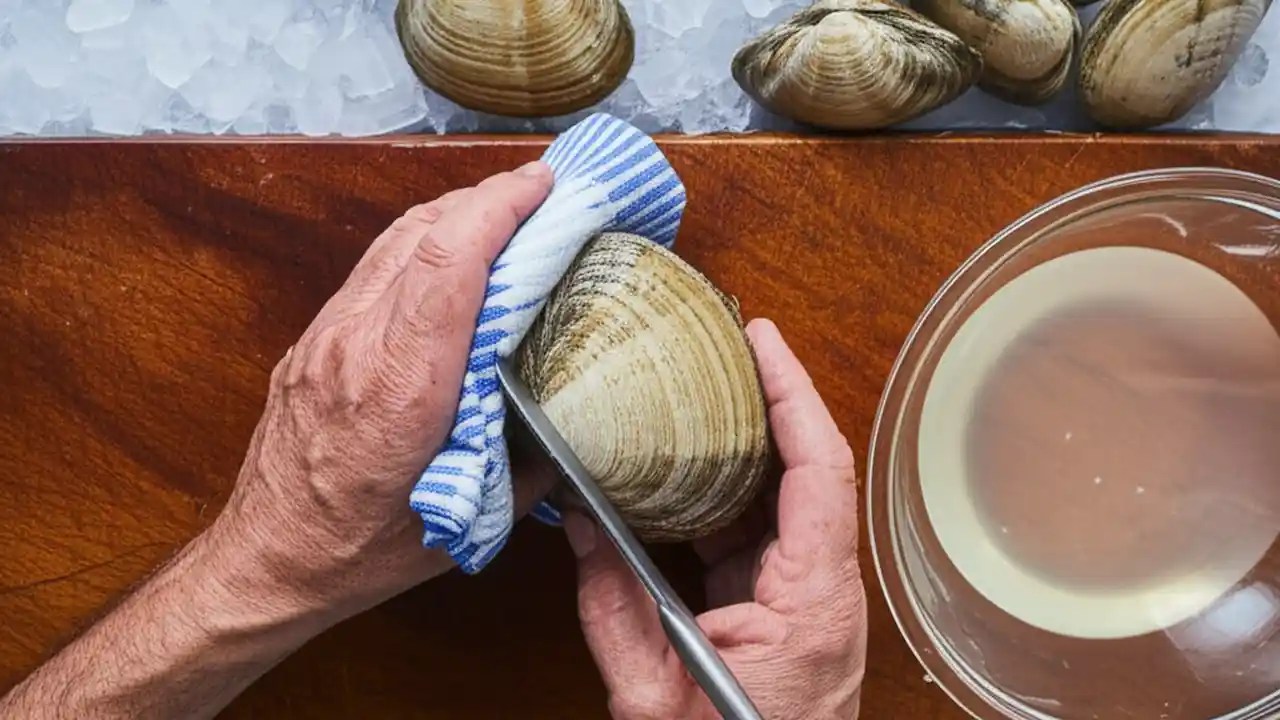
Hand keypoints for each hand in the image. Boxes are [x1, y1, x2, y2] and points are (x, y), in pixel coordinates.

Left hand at [209, 160, 557, 622]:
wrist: (267, 558)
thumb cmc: (358, 548)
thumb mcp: (465, 520)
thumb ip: (526, 465)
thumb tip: (568, 425)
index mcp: (402, 388)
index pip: (451, 262)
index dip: (501, 208)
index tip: (545, 187)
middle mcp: (359, 346)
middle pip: (424, 232)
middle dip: (489, 195)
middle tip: (541, 189)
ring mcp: (328, 337)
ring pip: (395, 240)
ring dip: (455, 211)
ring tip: (505, 207)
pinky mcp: (315, 340)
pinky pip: (375, 267)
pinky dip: (424, 242)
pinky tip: (455, 251)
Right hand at [564, 319, 866, 719]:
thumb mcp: (650, 695)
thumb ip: (613, 607)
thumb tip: (584, 525)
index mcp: (813, 602)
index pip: (819, 469)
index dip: (793, 393)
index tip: (761, 339)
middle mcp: (824, 589)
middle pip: (808, 467)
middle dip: (770, 398)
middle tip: (724, 343)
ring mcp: (807, 596)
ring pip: (782, 495)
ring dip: (744, 442)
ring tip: (699, 391)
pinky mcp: (782, 606)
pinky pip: (756, 530)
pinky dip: (722, 492)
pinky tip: (683, 470)